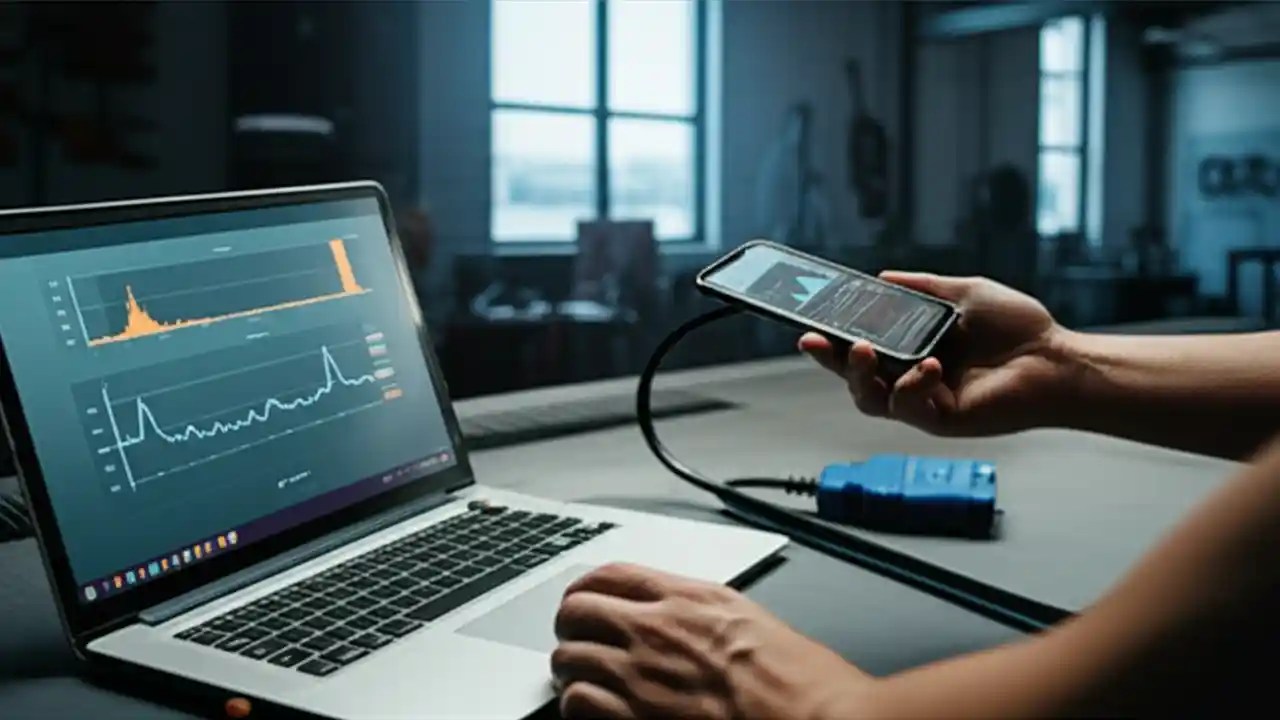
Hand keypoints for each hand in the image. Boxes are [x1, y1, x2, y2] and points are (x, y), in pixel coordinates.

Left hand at [552, 563, 872, 719]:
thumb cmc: (799, 681)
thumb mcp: (747, 617)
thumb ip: (699, 608)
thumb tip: (671, 610)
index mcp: (687, 598)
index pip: (609, 574)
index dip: (585, 586)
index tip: (581, 598)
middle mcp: (657, 629)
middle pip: (577, 609)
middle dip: (572, 625)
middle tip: (578, 639)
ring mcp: (643, 675)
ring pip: (569, 657)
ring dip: (572, 668)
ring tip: (584, 678)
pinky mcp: (636, 718)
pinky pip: (578, 702)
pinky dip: (578, 705)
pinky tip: (593, 709)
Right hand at [799, 272, 1069, 435]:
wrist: (1056, 359)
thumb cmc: (1018, 329)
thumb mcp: (963, 293)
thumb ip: (922, 288)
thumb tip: (882, 277)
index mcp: (913, 348)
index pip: (862, 346)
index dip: (833, 338)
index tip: (810, 324)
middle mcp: (912, 376)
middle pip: (854, 377)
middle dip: (829, 360)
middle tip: (815, 341)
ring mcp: (923, 400)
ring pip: (869, 398)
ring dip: (857, 375)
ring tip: (863, 350)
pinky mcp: (940, 419)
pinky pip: (907, 407)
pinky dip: (910, 385)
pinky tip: (929, 366)